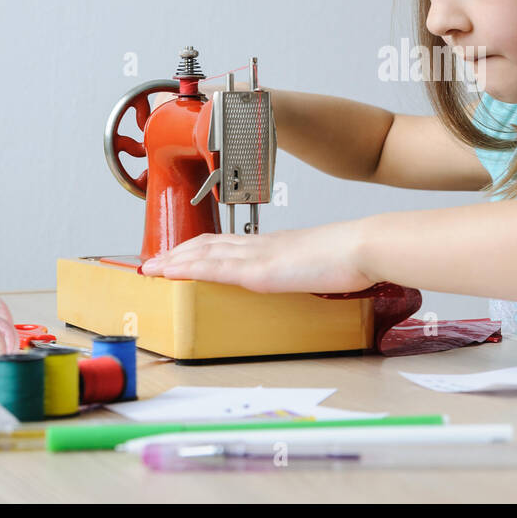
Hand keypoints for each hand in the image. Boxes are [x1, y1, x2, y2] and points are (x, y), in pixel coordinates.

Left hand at [139, 220, 372, 293]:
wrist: (364, 246)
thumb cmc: (354, 255)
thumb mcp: (325, 261)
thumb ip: (310, 267)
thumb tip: (310, 275)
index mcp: (277, 243)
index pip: (230, 242)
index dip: (202, 246)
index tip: (183, 252)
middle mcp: (262, 244)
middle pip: (209, 244)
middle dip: (179, 252)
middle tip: (154, 262)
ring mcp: (259, 256)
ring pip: (205, 253)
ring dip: (174, 259)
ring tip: (151, 268)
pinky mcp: (260, 271)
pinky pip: (214, 268)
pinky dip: (187, 269)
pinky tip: (170, 272)